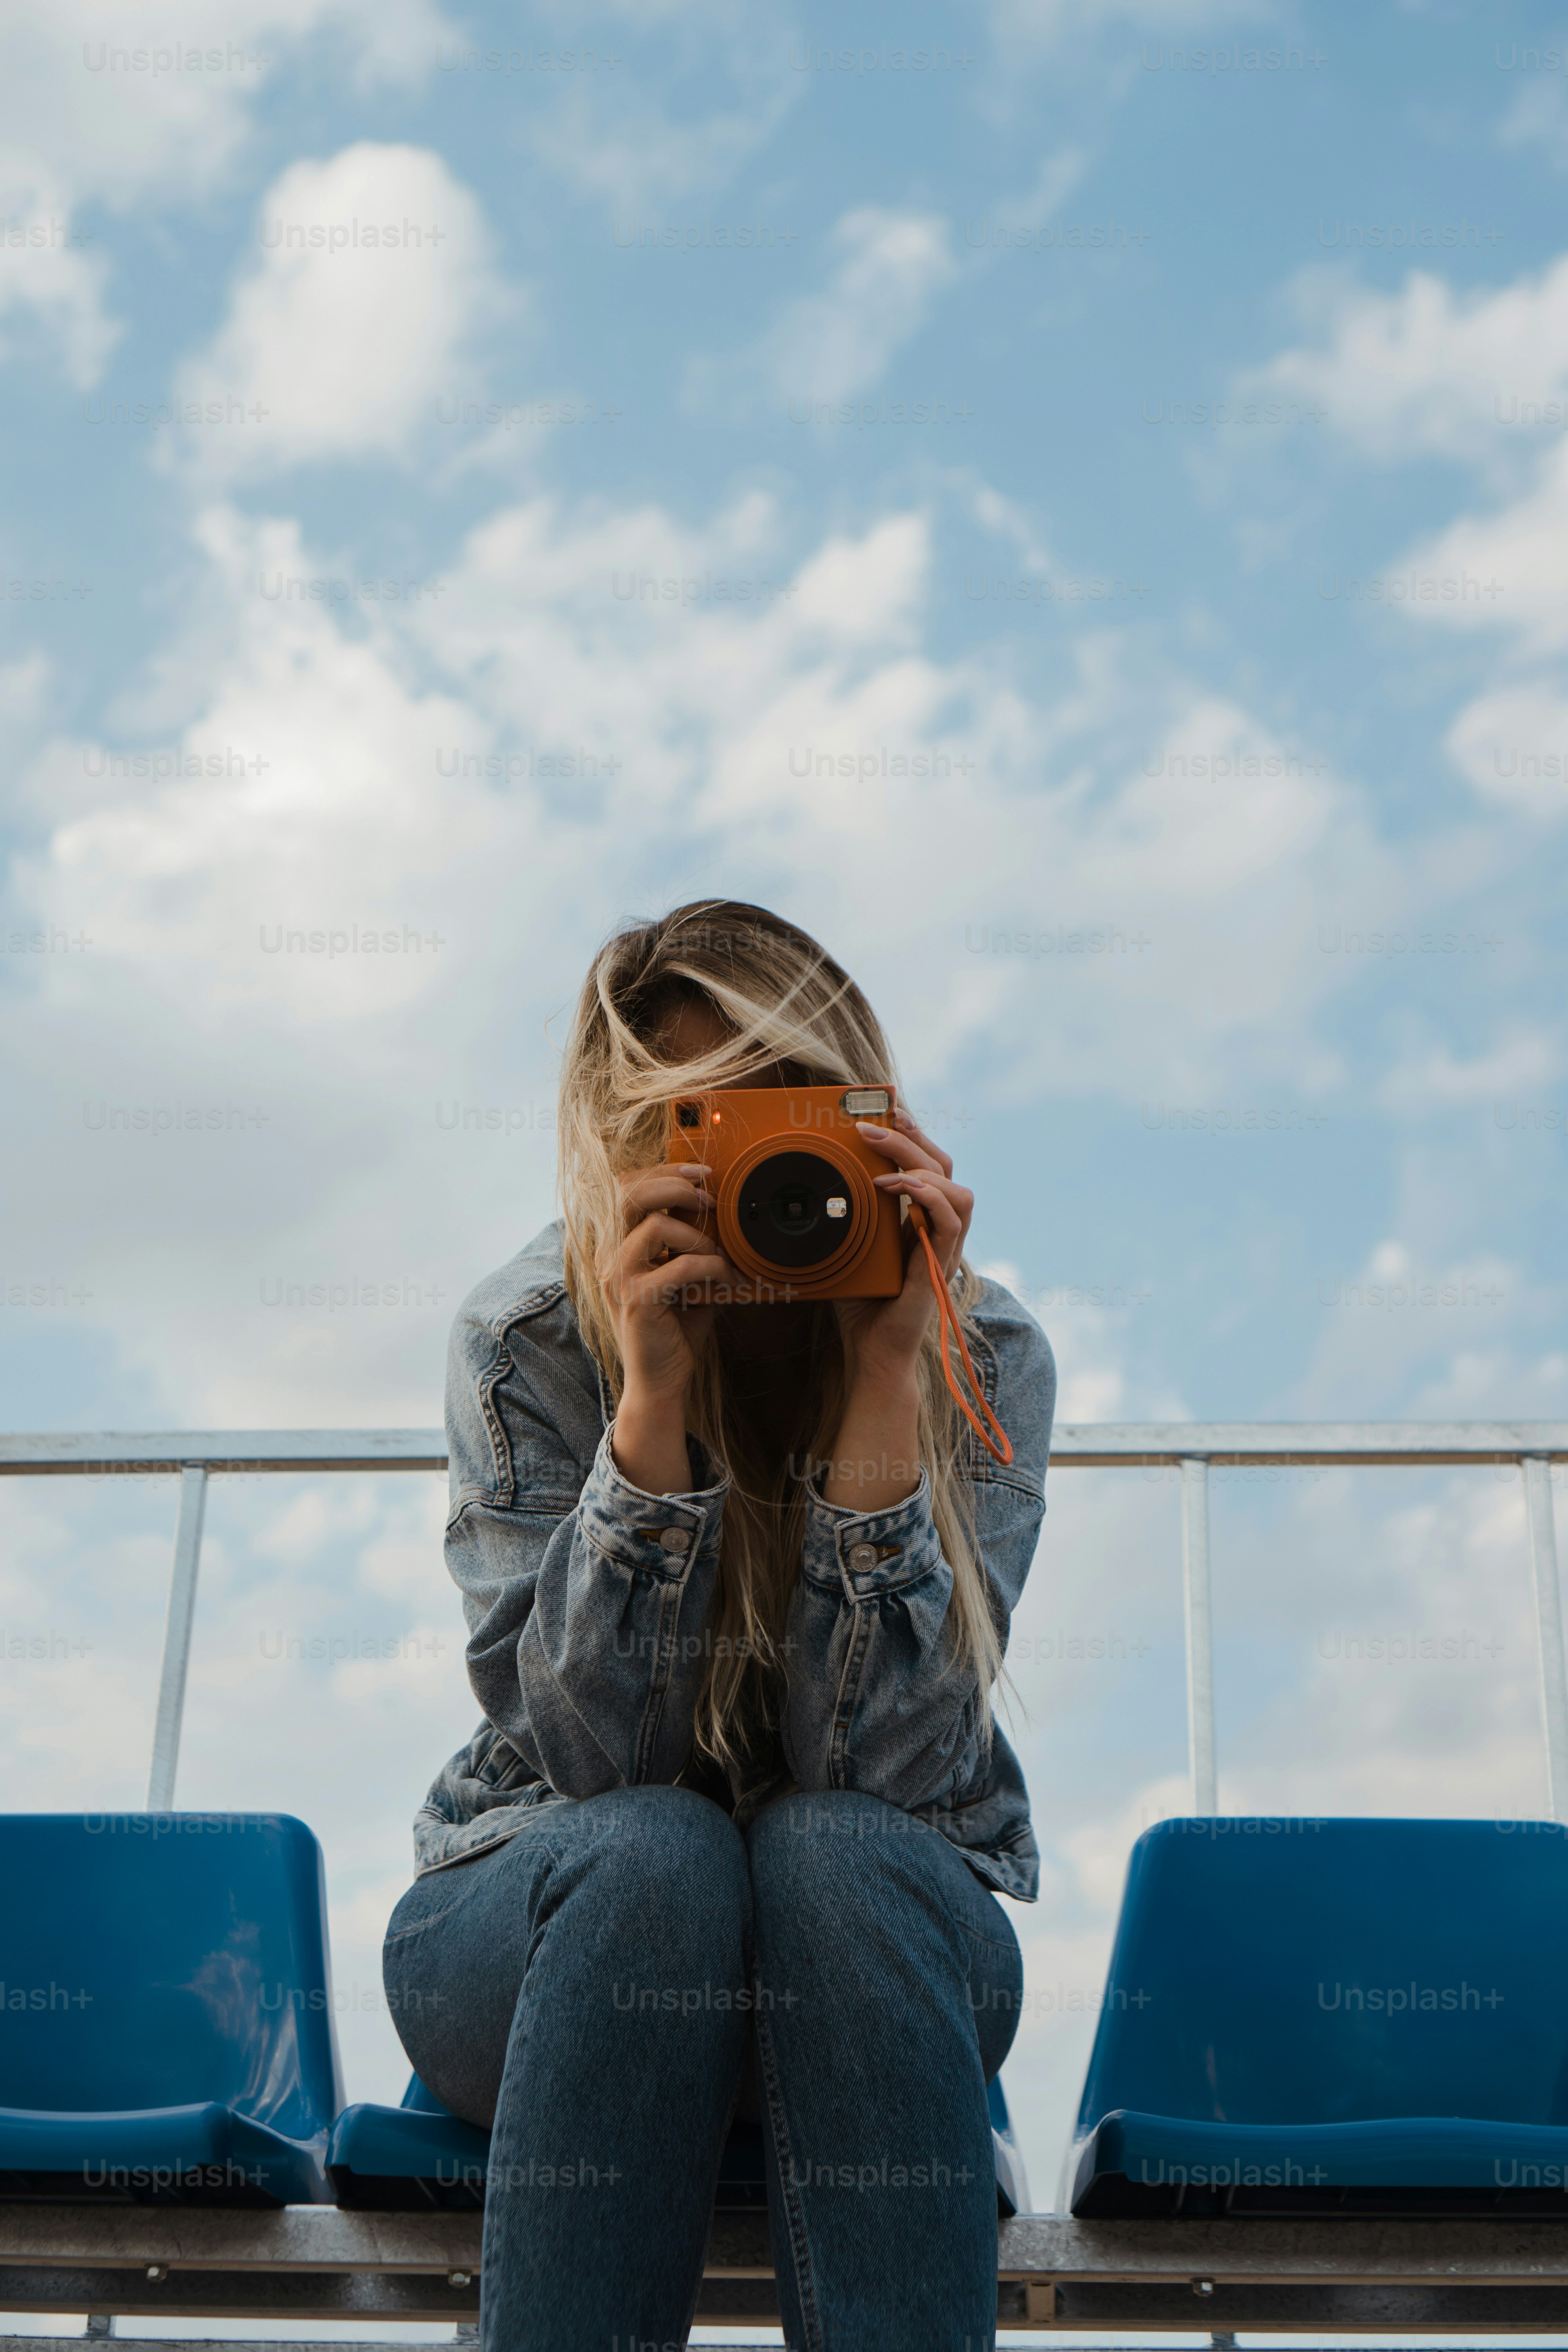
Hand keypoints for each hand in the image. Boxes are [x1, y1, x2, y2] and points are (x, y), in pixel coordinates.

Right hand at [598, 1163, 737, 1493]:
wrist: (660, 1380)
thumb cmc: (674, 1328)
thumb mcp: (685, 1276)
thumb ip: (692, 1243)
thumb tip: (719, 1208)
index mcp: (617, 1245)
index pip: (625, 1188)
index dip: (663, 1170)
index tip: (701, 1172)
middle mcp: (610, 1257)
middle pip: (628, 1193)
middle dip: (674, 1183)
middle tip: (709, 1195)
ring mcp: (619, 1278)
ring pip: (654, 1226)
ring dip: (696, 1233)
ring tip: (716, 1252)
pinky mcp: (637, 1301)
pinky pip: (680, 1266)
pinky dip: (709, 1266)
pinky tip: (723, 1278)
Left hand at [819, 1110, 972, 1511]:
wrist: (870, 1354)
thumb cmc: (858, 1306)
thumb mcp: (843, 1249)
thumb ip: (841, 1217)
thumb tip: (808, 1183)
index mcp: (918, 1222)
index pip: (927, 1166)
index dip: (911, 1135)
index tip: (884, 1110)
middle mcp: (937, 1232)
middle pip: (945, 1166)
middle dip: (913, 1136)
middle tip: (877, 1118)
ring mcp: (944, 1249)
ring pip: (957, 1189)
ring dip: (920, 1163)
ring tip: (882, 1157)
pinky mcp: (941, 1266)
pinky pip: (950, 1219)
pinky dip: (925, 1196)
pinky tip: (893, 1189)